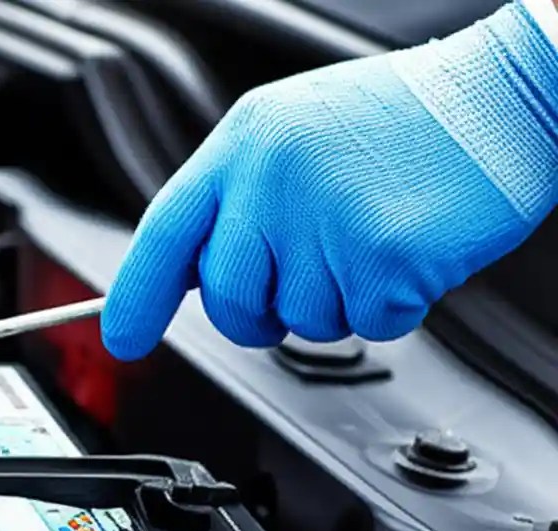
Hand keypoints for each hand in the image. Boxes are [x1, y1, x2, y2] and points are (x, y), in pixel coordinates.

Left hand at [101, 1, 557, 359]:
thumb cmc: (405, 120)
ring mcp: (325, 218)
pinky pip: (366, 325)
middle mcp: (273, 178)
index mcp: (244, 142)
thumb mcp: (294, 133)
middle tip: (309, 278)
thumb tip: (196, 270)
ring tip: (373, 237)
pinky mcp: (381, 258)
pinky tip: (408, 250)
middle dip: (260, 313)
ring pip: (299, 320)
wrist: (505, 97)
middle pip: (229, 298)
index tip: (122, 336)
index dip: (136, 295)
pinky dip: (392, 306)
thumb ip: (242, 196)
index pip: (165, 232)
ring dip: (339, 301)